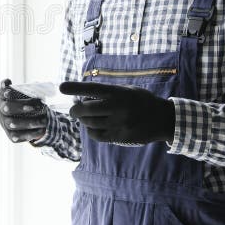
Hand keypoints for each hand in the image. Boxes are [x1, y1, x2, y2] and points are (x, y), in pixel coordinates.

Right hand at [0, 79, 47, 142]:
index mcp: (5, 96)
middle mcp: (2, 109)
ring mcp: (5, 122)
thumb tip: (45, 87)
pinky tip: (42, 130)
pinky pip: (17, 136)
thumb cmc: (30, 103)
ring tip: (44, 120)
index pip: (1, 90)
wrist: (32, 120)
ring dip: (29, 122)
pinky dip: (30, 134)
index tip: (10, 86)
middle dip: (21, 107)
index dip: (3, 88)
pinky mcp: (10, 135)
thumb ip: (34, 89)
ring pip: (12, 123)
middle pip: (7, 107)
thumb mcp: (31, 94)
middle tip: (36, 107)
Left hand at [59, 81, 174, 144]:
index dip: (76, 88)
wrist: (163, 119)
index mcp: (119, 93)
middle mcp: (117, 108)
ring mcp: (118, 124)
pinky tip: (93, 127)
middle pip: (86, 109)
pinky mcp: (119, 137)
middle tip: (74, 110)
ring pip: (89, 123)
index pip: (92, 89)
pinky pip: (96, 135)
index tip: (61, 87)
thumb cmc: (142, 101)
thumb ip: (108, 92)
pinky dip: (91, 131)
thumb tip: (84, 97)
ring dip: (84, 120)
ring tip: (86, 117)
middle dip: (75, 110)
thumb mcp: (128, 90)